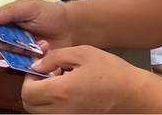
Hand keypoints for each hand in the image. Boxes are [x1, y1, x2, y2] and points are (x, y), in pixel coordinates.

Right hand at [0, 0, 73, 59]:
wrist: (68, 27)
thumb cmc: (48, 14)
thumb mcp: (29, 7)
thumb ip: (10, 11)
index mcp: (0, 22)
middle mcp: (4, 38)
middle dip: (4, 44)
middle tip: (18, 37)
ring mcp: (14, 53)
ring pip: (2, 60)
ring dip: (18, 51)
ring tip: (34, 43)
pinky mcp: (24, 64)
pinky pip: (19, 68)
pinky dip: (30, 60)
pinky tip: (41, 50)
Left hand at [20, 46, 155, 112]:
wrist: (134, 94)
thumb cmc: (111, 72)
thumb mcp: (82, 53)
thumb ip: (54, 57)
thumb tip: (37, 65)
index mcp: (61, 91)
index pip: (27, 91)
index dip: (29, 78)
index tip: (41, 68)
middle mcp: (62, 110)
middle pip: (30, 105)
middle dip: (33, 88)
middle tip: (47, 76)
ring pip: (40, 112)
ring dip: (43, 98)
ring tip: (60, 83)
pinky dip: (54, 106)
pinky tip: (69, 93)